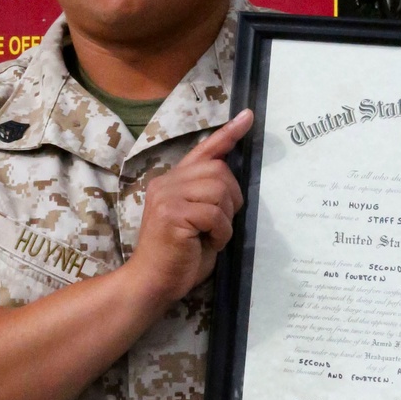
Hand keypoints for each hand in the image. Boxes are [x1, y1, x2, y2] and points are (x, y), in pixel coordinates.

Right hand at [126, 109, 253, 306]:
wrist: (152, 282)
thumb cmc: (178, 256)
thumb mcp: (196, 220)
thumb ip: (207, 197)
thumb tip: (232, 184)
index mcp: (171, 181)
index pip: (203, 150)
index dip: (227, 134)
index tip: (248, 117)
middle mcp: (166, 182)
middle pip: (219, 170)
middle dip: (232, 197)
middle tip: (222, 223)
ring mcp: (167, 197)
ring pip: (219, 191)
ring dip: (226, 218)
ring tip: (212, 236)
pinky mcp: (172, 214)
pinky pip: (214, 214)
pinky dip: (221, 232)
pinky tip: (209, 243)